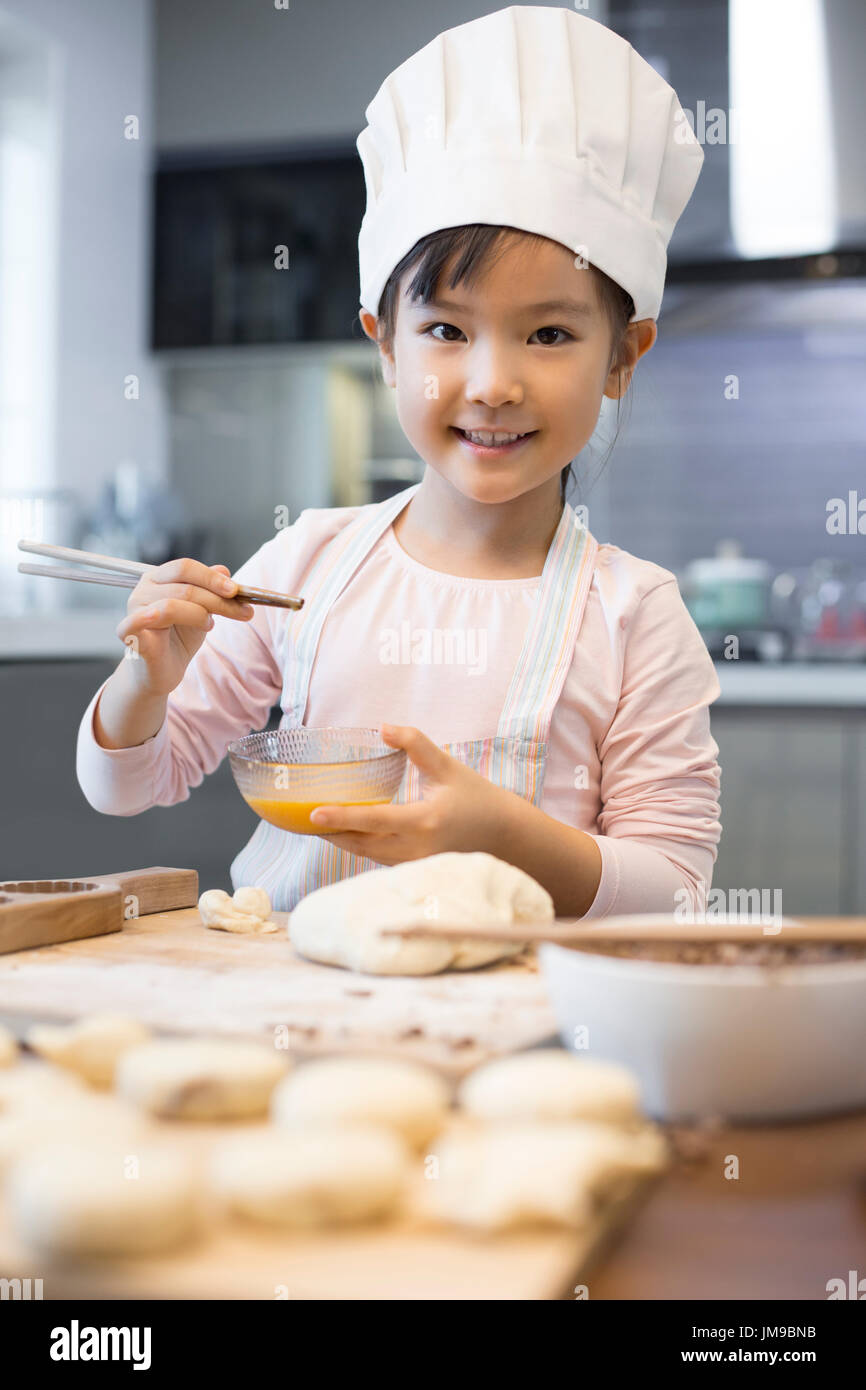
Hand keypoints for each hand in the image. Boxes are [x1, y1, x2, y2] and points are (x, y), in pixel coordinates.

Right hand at [115, 558, 254, 695]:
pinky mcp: (128, 632)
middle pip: (184, 586)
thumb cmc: (179, 639)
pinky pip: (136, 621)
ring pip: (172, 604)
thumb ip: (210, 590)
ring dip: (200, 615)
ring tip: (209, 626)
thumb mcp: (202, 611)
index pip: (185, 568)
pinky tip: (158, 617)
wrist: (162, 671)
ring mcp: (133, 610)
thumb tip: (224, 570)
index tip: (237, 591)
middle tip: (243, 612)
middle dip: (217, 599)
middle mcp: (143, 589)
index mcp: (159, 578)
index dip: (212, 577)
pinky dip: (149, 618)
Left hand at [308, 724, 516, 865]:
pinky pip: (379, 859)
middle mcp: (417, 848)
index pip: (374, 820)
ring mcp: (416, 863)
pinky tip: (346, 835)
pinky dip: (360, 847)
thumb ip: (416, 744)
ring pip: (367, 854)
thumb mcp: (447, 766)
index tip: (313, 814)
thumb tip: (383, 727)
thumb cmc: (476, 797)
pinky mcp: (416, 869)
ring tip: (318, 825)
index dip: (342, 817)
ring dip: (342, 840)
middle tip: (303, 818)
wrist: (504, 835)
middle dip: (331, 832)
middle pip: (361, 843)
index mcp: (425, 820)